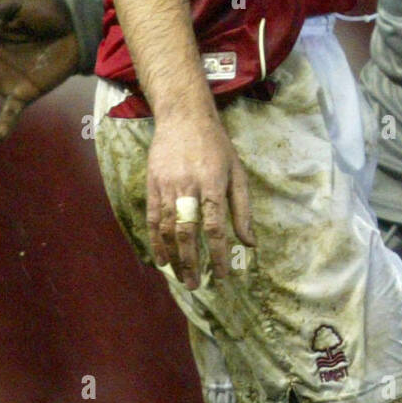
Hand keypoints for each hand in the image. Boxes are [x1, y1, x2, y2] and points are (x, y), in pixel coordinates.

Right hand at [146, 114, 254, 289]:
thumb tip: (250, 243)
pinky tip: (161, 260)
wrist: (183, 117)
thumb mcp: (237, 172)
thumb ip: (242, 209)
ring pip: (167, 229)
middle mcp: (188, 187)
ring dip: (173, 257)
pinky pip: (152, 219)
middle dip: (192, 262)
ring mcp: (167, 186)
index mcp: (212, 183)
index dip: (218, 254)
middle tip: (196, 285)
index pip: (214, 226)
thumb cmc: (216, 146)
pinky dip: (155, 242)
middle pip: (187, 232)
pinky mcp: (152, 185)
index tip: (222, 275)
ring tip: (181, 277)